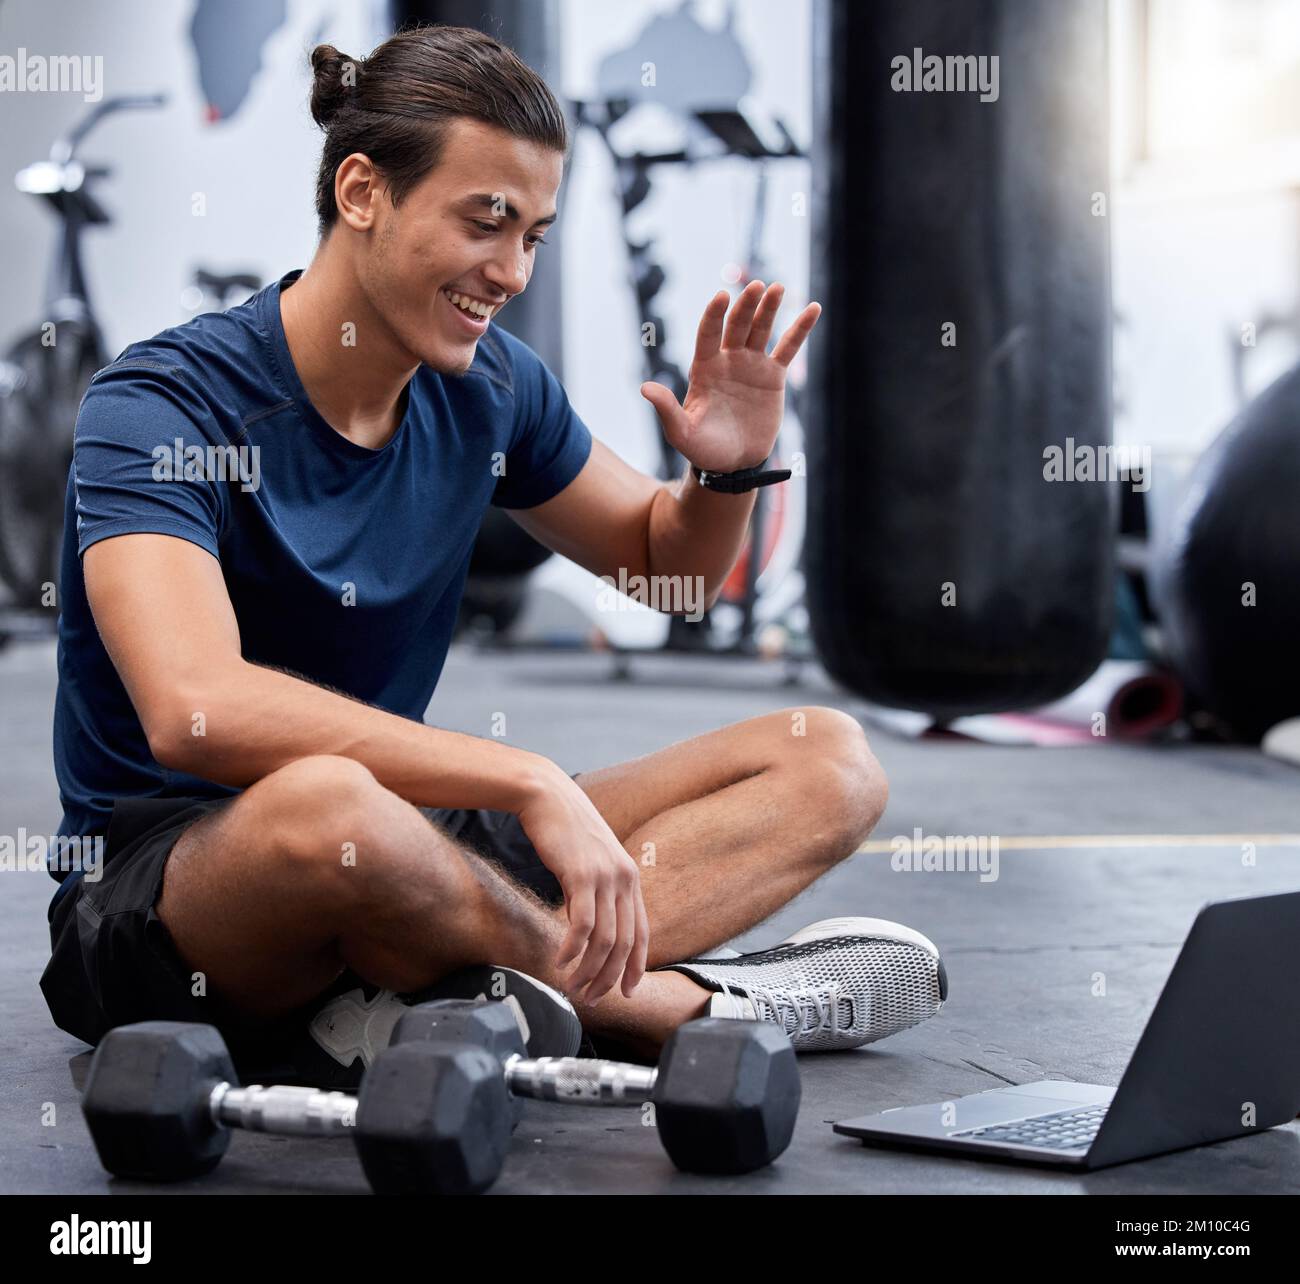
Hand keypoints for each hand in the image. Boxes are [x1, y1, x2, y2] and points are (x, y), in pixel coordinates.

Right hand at [516, 767, 648, 1002]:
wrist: (546, 795)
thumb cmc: (563, 829)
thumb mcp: (588, 864)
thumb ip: (593, 896)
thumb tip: (585, 934)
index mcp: (630, 878)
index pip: (641, 934)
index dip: (635, 967)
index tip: (625, 992)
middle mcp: (624, 879)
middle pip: (625, 944)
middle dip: (609, 978)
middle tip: (591, 999)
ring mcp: (606, 876)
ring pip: (605, 940)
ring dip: (589, 971)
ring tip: (572, 987)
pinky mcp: (582, 874)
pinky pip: (582, 925)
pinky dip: (572, 950)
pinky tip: (560, 962)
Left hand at [639, 281, 820, 473]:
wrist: (733, 464)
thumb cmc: (702, 448)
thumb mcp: (681, 432)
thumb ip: (666, 409)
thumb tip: (644, 388)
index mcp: (704, 368)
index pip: (707, 334)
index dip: (714, 315)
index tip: (722, 296)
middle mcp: (727, 360)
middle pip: (737, 325)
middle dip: (746, 305)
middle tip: (756, 286)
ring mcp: (752, 365)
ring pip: (761, 329)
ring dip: (769, 308)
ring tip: (778, 287)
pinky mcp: (773, 376)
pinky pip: (788, 347)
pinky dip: (800, 328)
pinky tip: (814, 309)